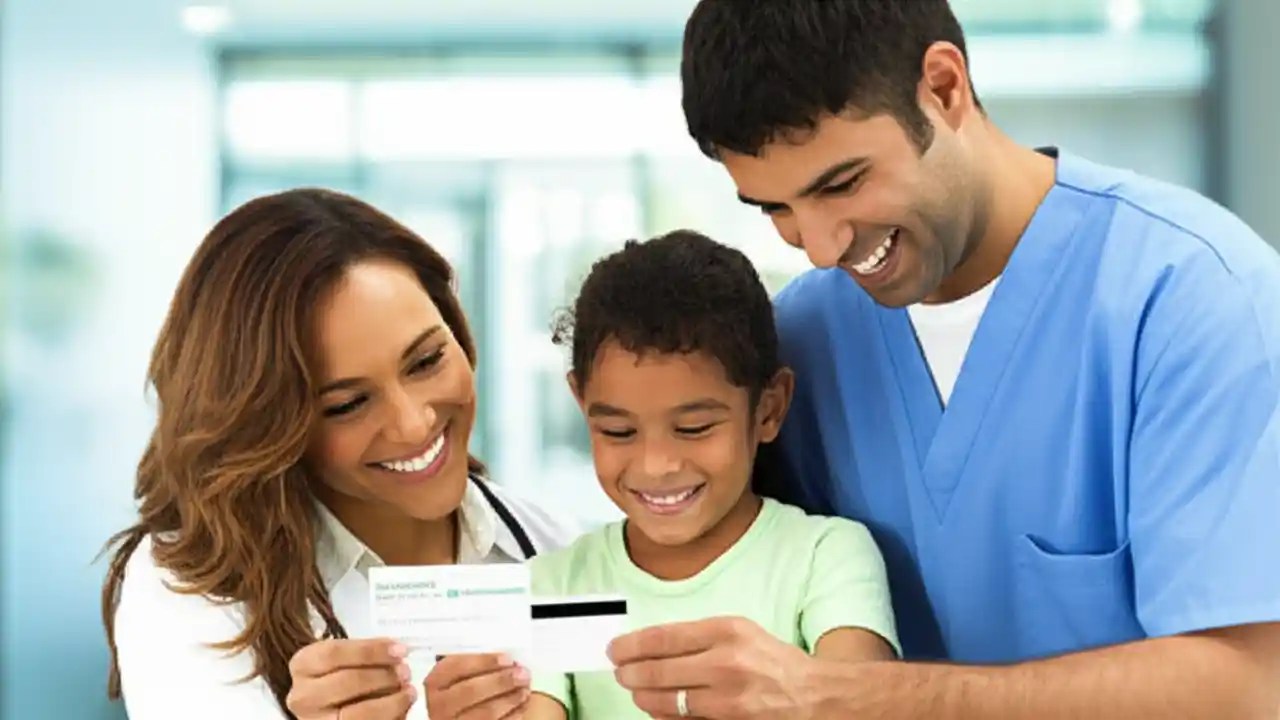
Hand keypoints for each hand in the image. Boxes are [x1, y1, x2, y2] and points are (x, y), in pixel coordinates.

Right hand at [285, 637, 415, 718]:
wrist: (332, 704)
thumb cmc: (344, 674)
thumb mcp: (348, 657)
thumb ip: (368, 652)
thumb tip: (398, 651)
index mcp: (303, 665)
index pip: (334, 653)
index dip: (371, 651)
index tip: (400, 650)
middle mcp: (303, 696)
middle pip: (346, 682)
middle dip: (383, 676)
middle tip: (406, 672)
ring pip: (356, 714)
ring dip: (390, 702)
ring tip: (408, 692)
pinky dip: (388, 717)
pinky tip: (402, 709)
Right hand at [425, 653, 530, 718]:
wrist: (451, 714)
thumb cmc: (455, 690)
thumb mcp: (456, 675)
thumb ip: (474, 666)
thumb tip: (506, 660)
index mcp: (435, 682)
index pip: (457, 667)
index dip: (485, 662)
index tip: (508, 659)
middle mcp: (439, 704)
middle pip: (471, 691)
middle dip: (501, 681)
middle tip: (523, 674)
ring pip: (484, 713)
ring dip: (509, 700)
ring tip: (525, 690)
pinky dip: (510, 717)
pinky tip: (521, 706)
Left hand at [608, 617, 820, 719]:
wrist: (815, 697)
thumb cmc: (775, 662)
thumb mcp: (742, 632)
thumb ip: (700, 636)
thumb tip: (653, 645)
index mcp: (727, 631)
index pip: (663, 638)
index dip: (632, 645)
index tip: (616, 649)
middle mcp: (726, 663)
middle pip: (658, 671)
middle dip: (630, 673)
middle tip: (620, 672)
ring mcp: (727, 700)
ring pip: (667, 701)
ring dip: (644, 697)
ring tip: (637, 691)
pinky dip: (665, 717)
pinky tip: (657, 709)